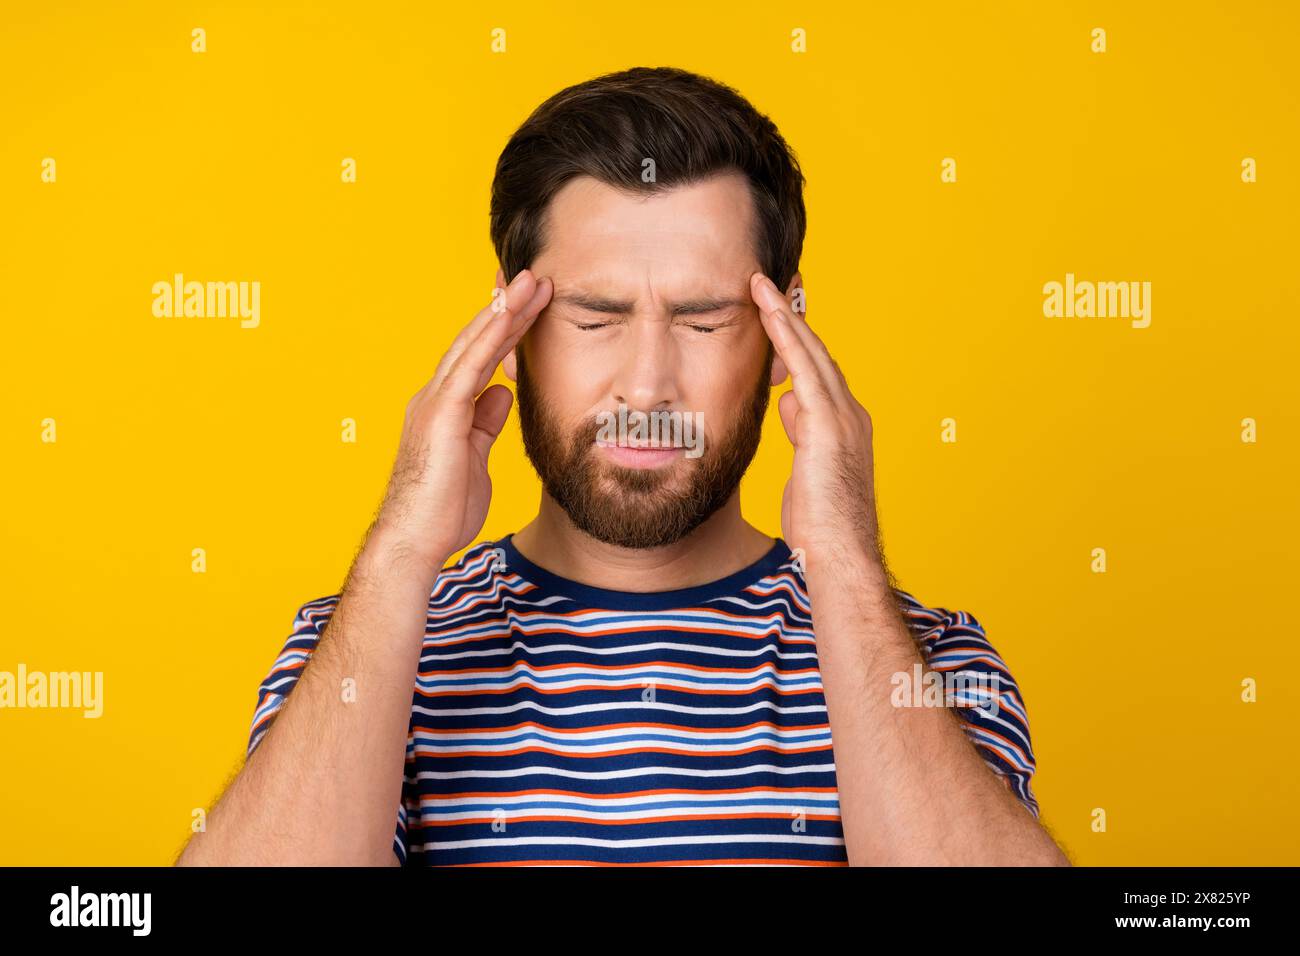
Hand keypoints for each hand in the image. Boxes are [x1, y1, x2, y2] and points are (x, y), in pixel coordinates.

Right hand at [370, 269, 552, 582]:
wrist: (413, 542)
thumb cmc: (441, 510)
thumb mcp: (475, 459)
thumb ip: (485, 423)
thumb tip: (502, 393)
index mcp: (444, 409)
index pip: (479, 359)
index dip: (504, 329)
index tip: (530, 304)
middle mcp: (435, 398)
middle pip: (475, 342)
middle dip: (506, 308)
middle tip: (535, 276)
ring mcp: (435, 404)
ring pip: (473, 345)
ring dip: (504, 310)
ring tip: (532, 281)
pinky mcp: (441, 416)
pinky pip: (470, 367)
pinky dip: (491, 337)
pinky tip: (511, 315)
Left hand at [749, 272, 880, 570]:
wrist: (842, 558)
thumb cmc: (822, 528)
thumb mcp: (804, 472)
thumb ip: (799, 434)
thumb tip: (786, 402)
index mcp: (843, 427)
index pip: (815, 372)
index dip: (795, 340)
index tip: (775, 311)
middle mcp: (849, 414)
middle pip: (816, 352)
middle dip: (792, 315)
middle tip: (767, 280)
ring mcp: (843, 418)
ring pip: (811, 352)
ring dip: (785, 315)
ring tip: (760, 283)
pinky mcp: (829, 426)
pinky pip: (804, 368)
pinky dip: (786, 336)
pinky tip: (768, 311)